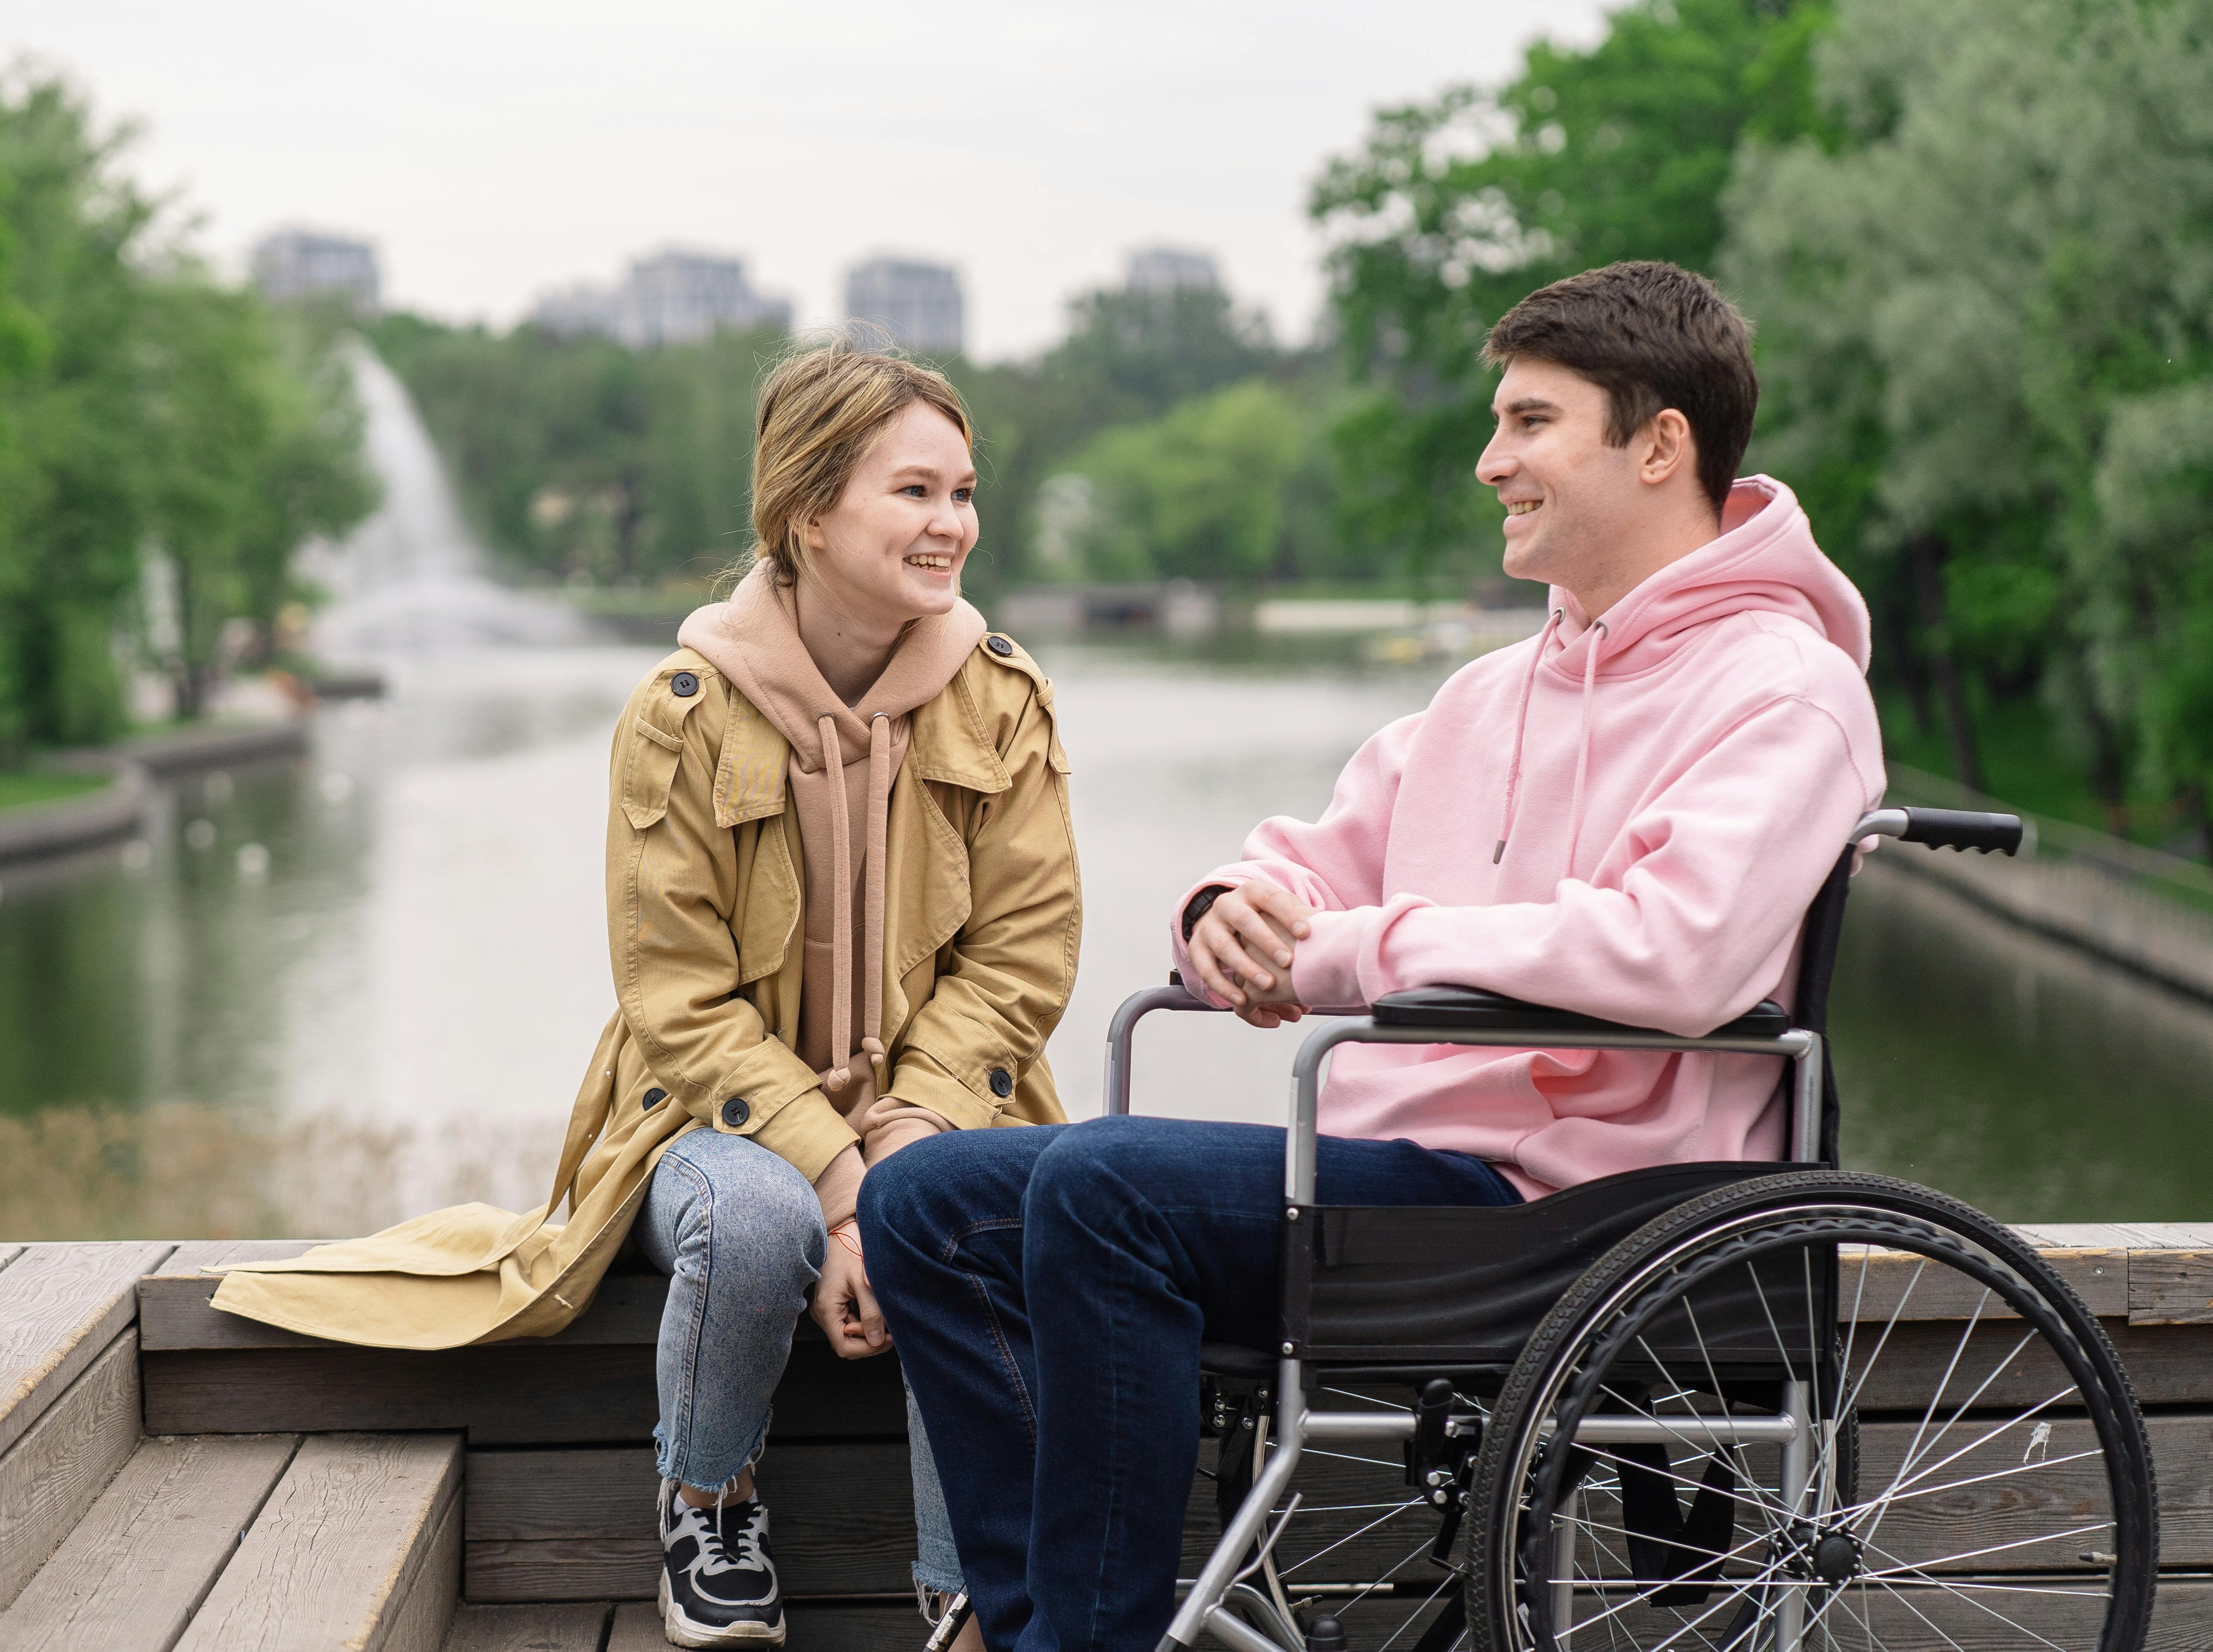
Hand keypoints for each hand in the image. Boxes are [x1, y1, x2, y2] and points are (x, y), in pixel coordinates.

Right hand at [811, 1223, 890, 1359]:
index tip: (888, 1337)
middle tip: (891, 1327)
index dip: (867, 1348)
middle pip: (847, 1342)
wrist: (840, 1228)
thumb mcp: (864, 1283)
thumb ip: (871, 1313)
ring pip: (849, 1332)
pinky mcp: (832, 1303)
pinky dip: (863, 1318)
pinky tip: (875, 1306)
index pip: (844, 1347)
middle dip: (870, 1339)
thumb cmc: (851, 1250)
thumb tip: (876, 1341)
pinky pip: (848, 1320)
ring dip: (868, 1328)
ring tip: (885, 1313)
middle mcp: (822, 1313)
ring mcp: (826, 1308)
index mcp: (826, 1310)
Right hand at [1188, 884, 1315, 1010]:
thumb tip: (1333, 933)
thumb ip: (1301, 919)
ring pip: (1224, 947)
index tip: (1307, 932)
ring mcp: (1209, 927)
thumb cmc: (1265, 921)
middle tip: (1288, 962)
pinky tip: (1243, 1000)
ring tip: (1268, 986)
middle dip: (1266, 941)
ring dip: (1246, 967)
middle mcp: (1227, 905)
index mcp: (1252, 892)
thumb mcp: (1280, 912)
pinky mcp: (1196, 949)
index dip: (1288, 914)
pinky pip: (1207, 970)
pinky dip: (1224, 987)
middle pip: (1244, 921)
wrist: (1222, 920)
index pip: (1270, 898)